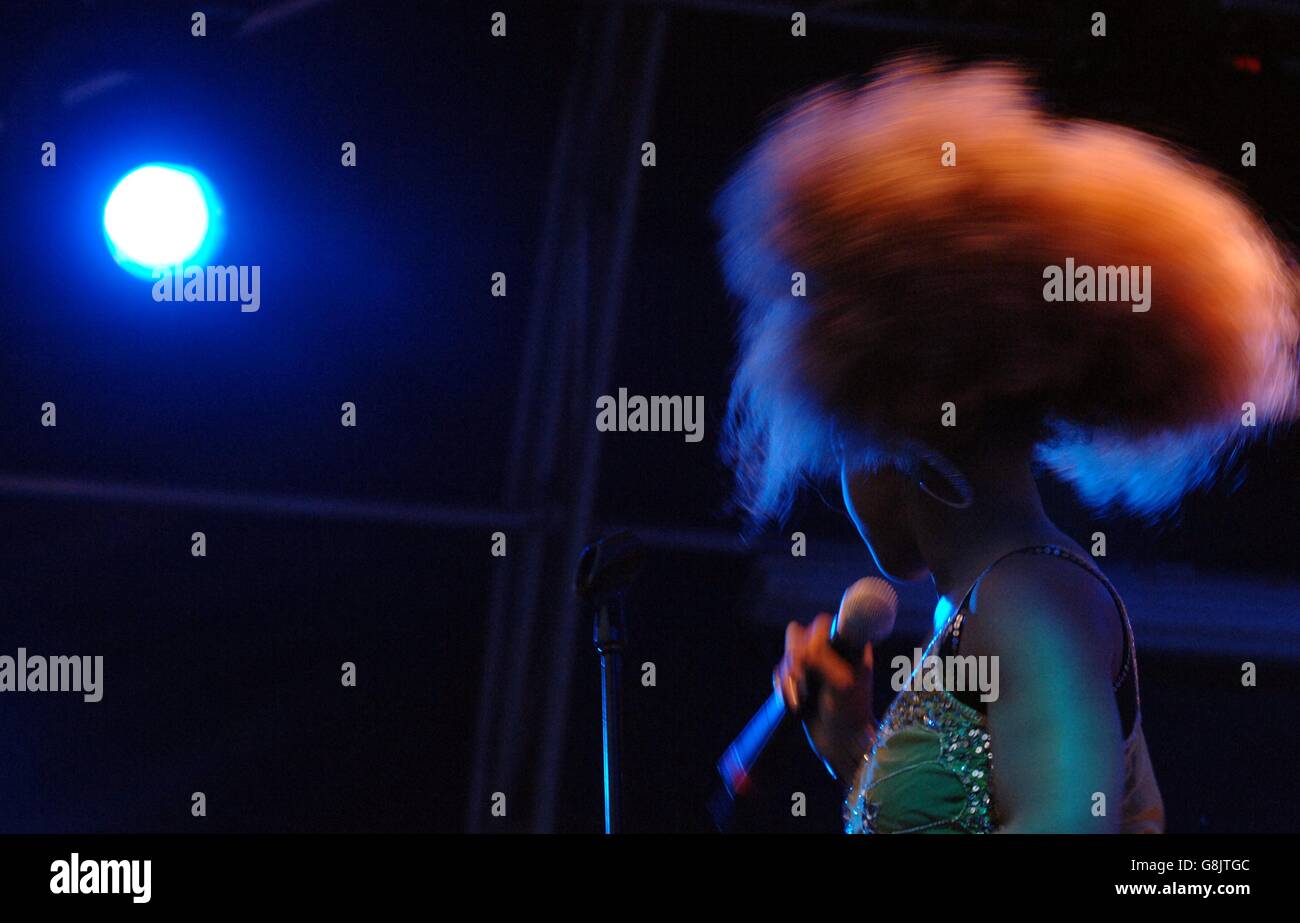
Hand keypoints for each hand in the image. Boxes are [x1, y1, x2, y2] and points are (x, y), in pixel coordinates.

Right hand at [774, 613, 874, 781]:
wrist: (842, 744)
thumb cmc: (850, 714)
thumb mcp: (842, 683)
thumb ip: (822, 658)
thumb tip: (804, 649)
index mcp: (849, 644)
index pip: (824, 623)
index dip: (814, 637)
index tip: (812, 659)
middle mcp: (831, 649)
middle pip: (799, 634)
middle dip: (795, 659)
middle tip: (801, 681)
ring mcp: (814, 664)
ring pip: (787, 653)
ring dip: (788, 676)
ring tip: (799, 699)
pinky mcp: (799, 679)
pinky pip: (779, 670)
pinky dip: (782, 686)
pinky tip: (793, 703)